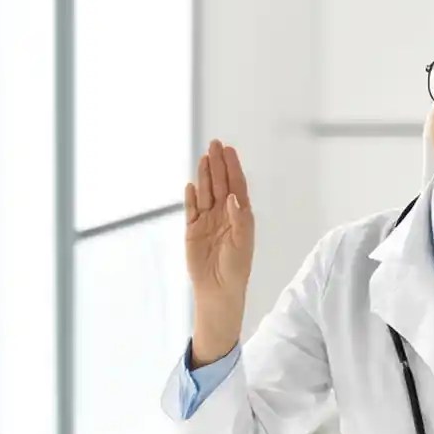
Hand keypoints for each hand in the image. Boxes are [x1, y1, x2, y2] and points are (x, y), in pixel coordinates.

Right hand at [185, 140, 253, 365]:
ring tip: (204, 157)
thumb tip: (233, 197)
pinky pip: (191, 209)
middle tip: (214, 144)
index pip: (236, 186)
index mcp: (240, 215)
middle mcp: (223, 214)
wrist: (219, 290)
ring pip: (206, 193)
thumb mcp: (242, 243)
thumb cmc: (237, 268)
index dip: (233, 168)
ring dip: (205, 175)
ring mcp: (207, 221)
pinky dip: (191, 197)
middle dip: (218, 164)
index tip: (229, 150)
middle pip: (220, 184)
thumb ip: (239, 219)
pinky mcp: (192, 230)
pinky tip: (192, 185)